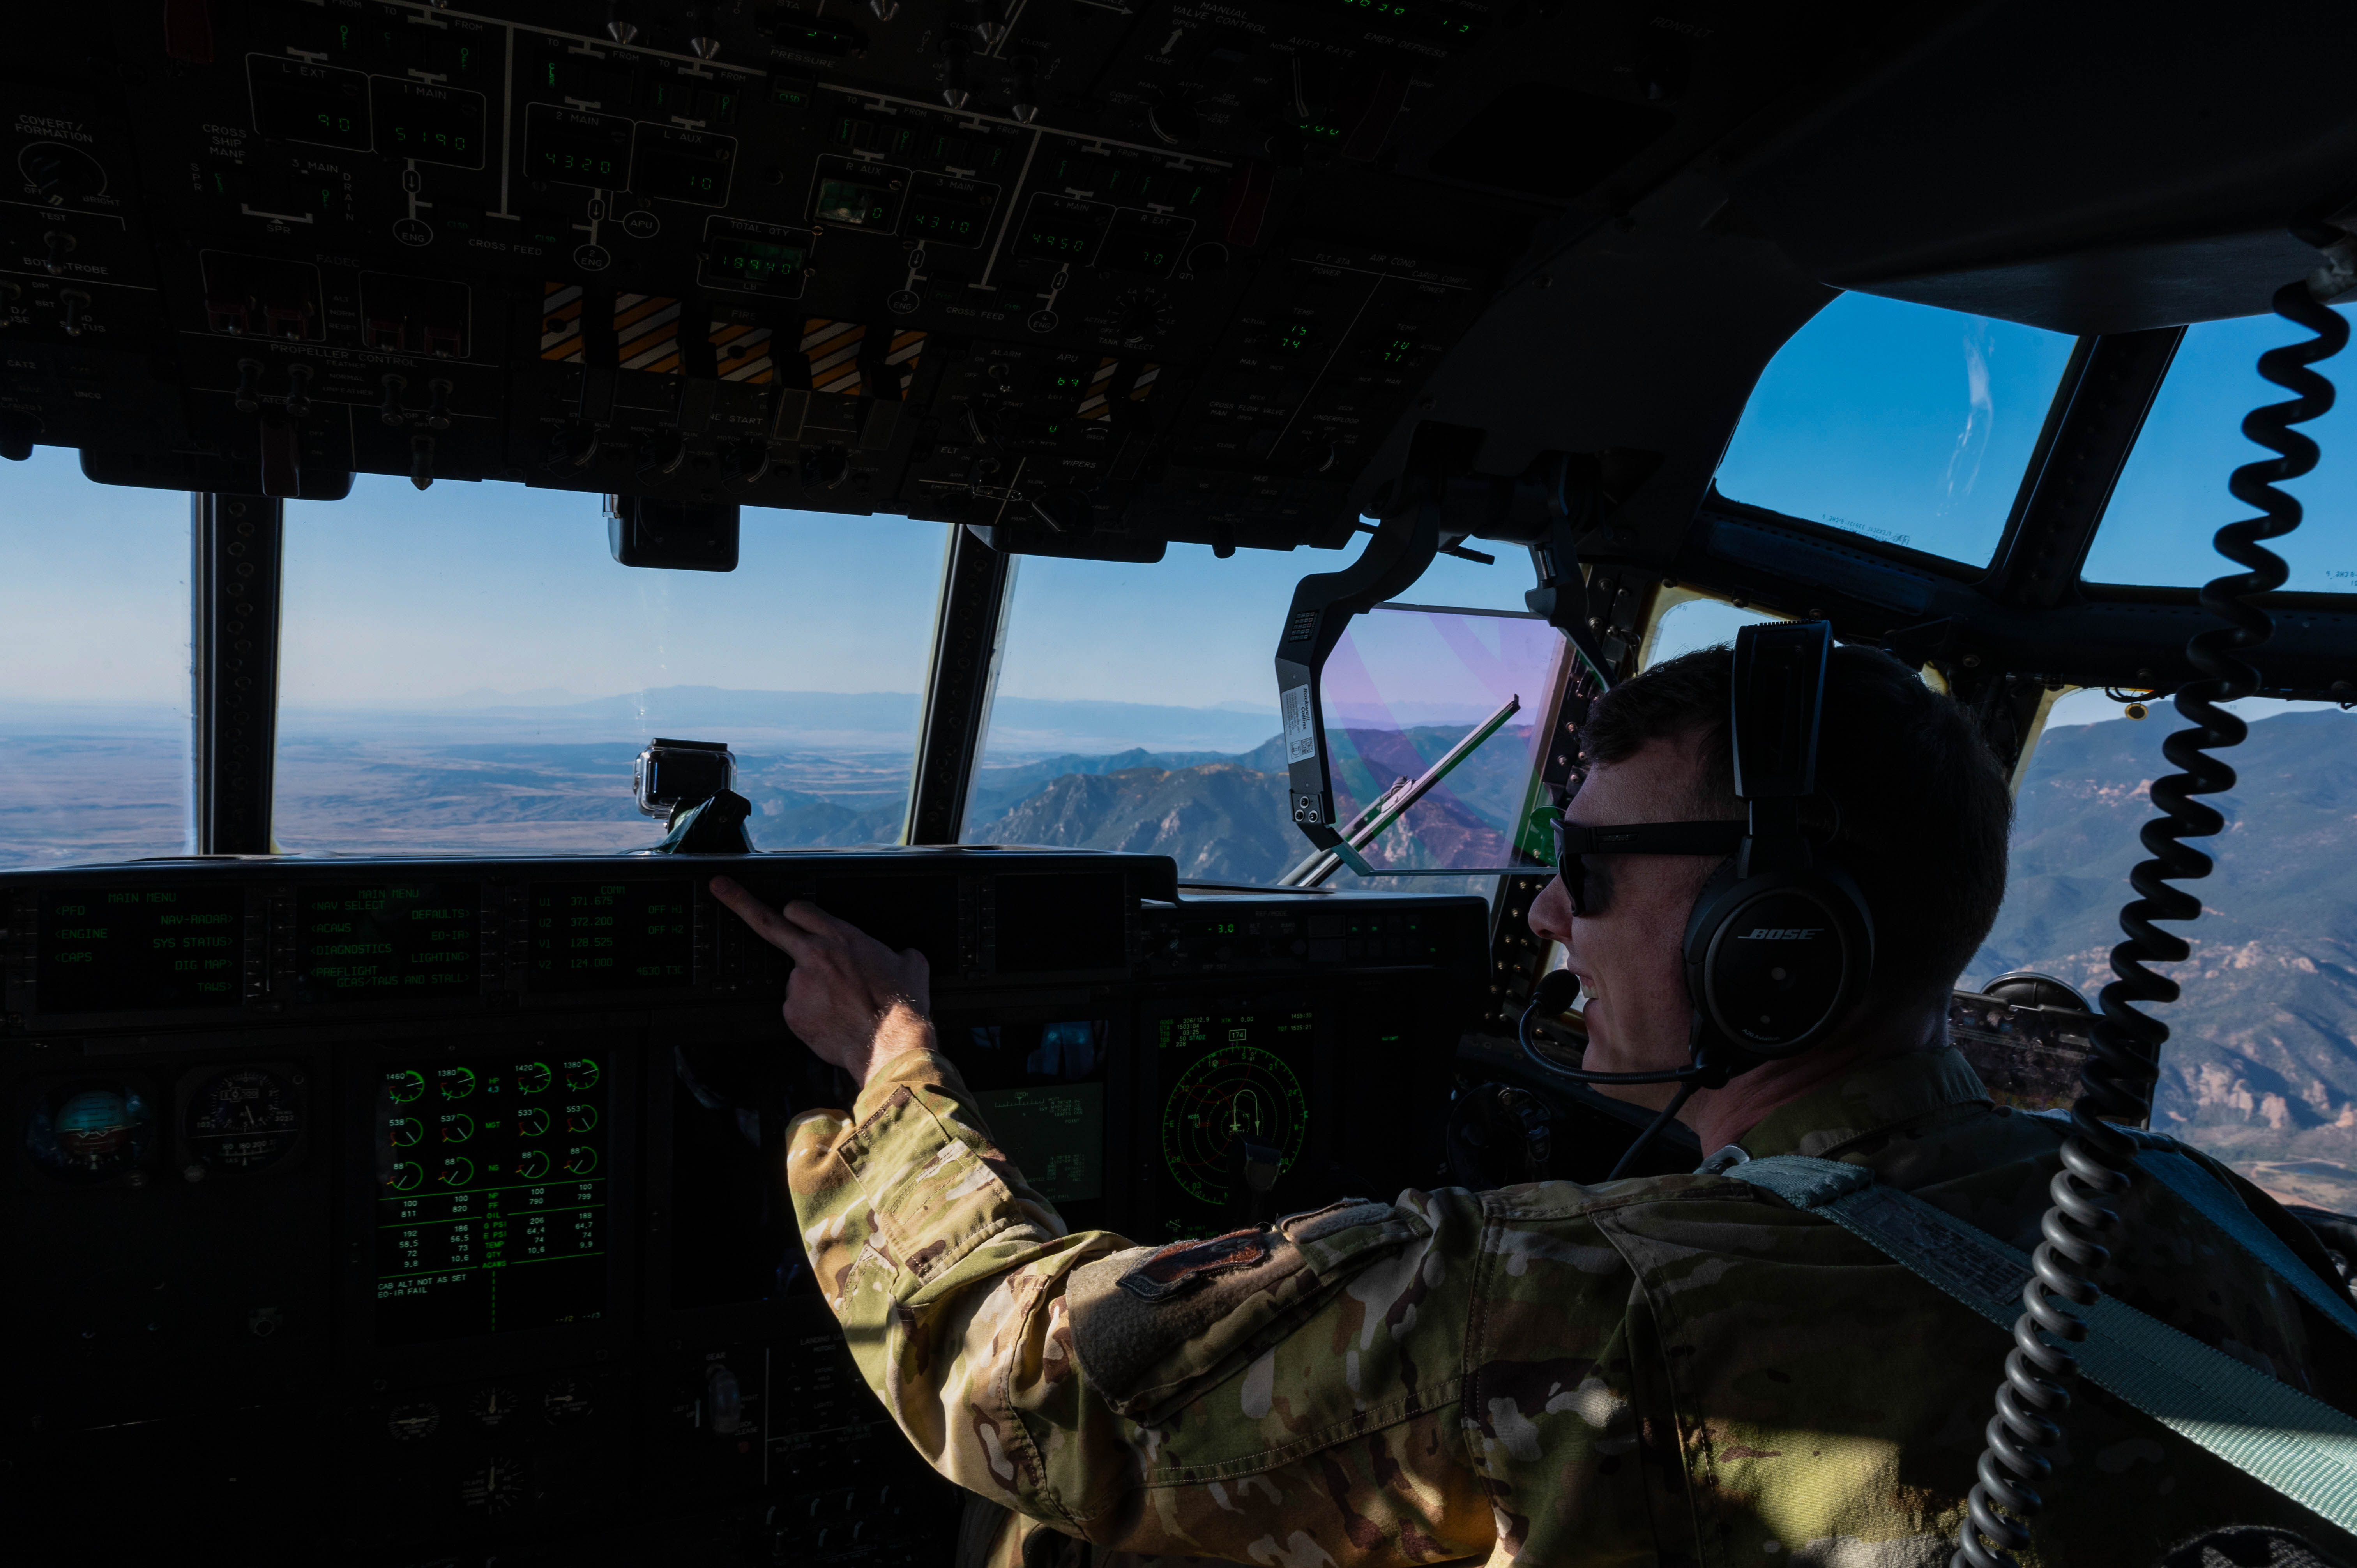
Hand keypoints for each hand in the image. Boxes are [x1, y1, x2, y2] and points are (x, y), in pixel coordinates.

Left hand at [709, 877, 933, 1087]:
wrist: (890, 1043)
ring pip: (795, 979)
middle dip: (740, 900)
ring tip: (840, 1007)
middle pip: (767, 921)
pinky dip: (810, 1015)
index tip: (786, 911)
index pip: (801, 909)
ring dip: (810, 989)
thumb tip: (901, 955)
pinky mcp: (793, 1013)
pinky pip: (797, 1009)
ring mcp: (799, 984)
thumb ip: (897, 952)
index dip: (795, 912)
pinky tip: (833, 1022)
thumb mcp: (911, 965)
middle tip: (721, 886)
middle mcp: (814, 954)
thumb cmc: (901, 1005)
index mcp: (841, 936)